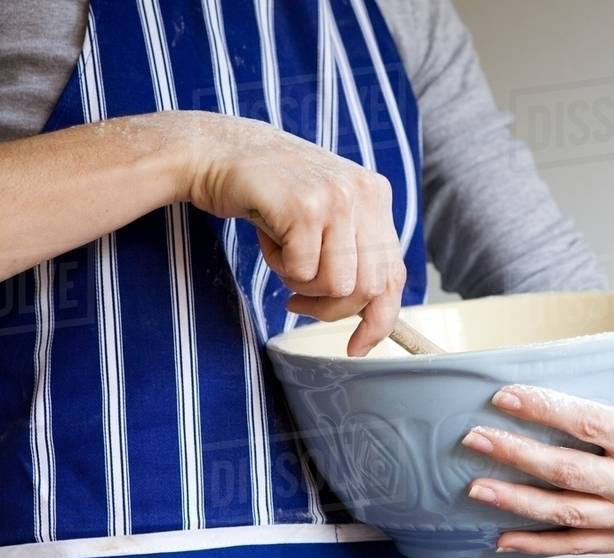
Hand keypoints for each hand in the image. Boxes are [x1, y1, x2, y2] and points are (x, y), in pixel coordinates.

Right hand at [184, 112, 403, 354]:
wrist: (216, 150)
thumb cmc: (270, 192)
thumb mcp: (324, 213)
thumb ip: (352, 250)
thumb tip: (372, 314)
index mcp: (376, 196)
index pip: (394, 274)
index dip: (380, 320)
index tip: (358, 347)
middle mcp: (365, 195)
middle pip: (368, 289)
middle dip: (331, 310)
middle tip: (297, 303)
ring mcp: (337, 198)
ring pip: (337, 285)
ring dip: (302, 286)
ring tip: (282, 256)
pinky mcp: (305, 207)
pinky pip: (302, 271)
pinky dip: (279, 266)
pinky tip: (267, 237)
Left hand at [462, 334, 613, 555]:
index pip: (590, 425)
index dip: (544, 411)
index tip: (504, 396)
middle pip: (567, 473)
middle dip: (515, 455)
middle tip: (474, 439)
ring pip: (567, 514)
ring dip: (517, 502)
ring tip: (475, 488)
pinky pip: (580, 546)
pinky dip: (540, 545)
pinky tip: (503, 537)